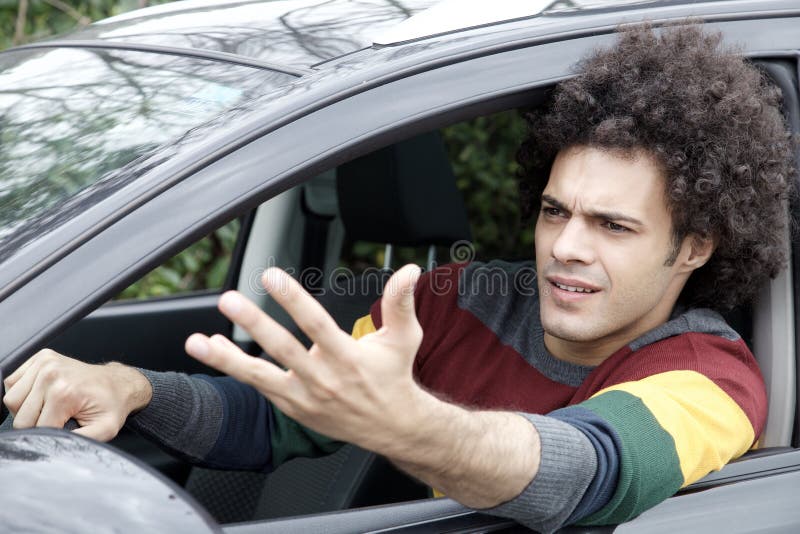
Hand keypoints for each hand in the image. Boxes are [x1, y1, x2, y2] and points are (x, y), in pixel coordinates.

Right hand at [2, 349, 151, 440]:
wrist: (119, 383)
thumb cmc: (111, 406)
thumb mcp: (104, 430)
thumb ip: (80, 442)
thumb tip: (59, 449)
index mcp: (65, 393)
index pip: (35, 428)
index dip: (49, 434)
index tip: (65, 428)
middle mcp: (51, 374)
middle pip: (19, 415)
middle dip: (36, 423)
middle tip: (58, 418)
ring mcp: (45, 363)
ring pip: (11, 399)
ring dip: (26, 408)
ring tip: (49, 407)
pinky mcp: (41, 357)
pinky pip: (12, 382)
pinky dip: (23, 393)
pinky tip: (42, 395)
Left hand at [184, 264, 433, 453]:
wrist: (392, 427)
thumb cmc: (394, 376)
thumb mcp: (404, 338)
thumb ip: (400, 302)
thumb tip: (410, 270)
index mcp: (348, 357)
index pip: (315, 324)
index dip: (292, 300)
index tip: (271, 277)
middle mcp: (324, 379)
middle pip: (282, 349)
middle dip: (253, 323)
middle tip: (228, 300)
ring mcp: (305, 397)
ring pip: (260, 376)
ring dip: (227, 357)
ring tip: (197, 341)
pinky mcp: (294, 408)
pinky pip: (260, 387)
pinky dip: (235, 370)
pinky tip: (213, 350)